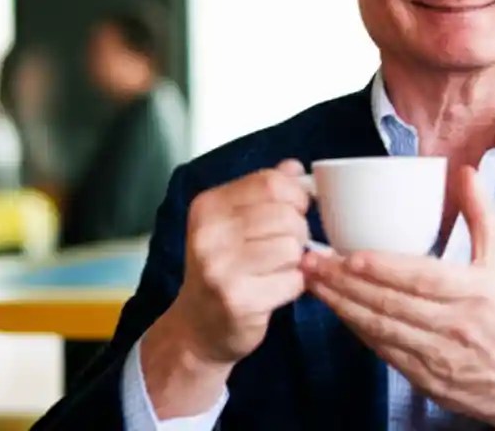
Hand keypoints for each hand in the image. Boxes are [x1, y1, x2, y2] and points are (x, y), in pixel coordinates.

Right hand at [173, 159, 312, 361]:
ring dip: (296, 259)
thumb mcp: (232, 222)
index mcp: (207, 207)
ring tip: (278, 267)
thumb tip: (295, 167)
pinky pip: (293, 280)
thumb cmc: (223, 267)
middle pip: (286, 215)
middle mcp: (208, 234)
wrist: (196, 327)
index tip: (295, 209)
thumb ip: (263, 191)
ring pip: (292, 247)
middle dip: (298, 230)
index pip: (270, 182)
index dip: (295, 194)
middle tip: (286, 245)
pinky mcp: (239, 300)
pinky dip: (293, 285)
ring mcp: (221, 269)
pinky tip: (274, 289)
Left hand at [302, 165, 494, 430]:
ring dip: (342, 306)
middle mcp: (455, 325)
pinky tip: (338, 312)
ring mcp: (438, 356)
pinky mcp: (426, 380)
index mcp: (475, 292)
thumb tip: (465, 172)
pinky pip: (384, 352)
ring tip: (314, 284)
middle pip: (390, 303)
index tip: (348, 254)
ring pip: (380, 329)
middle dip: (345, 283)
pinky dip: (358, 331)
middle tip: (312, 262)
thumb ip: (483, 215)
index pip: (421, 278)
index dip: (382, 267)